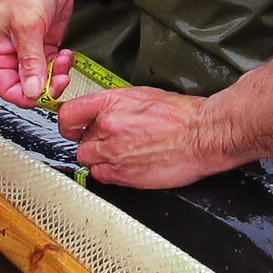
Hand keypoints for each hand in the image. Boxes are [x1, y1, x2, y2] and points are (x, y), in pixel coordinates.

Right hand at [0, 0, 78, 104]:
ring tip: (63, 61)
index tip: (44, 92)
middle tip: (59, 77)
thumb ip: (30, 62)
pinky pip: (52, 68)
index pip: (5, 88)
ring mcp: (26, 52)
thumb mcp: (27, 27)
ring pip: (41, 80)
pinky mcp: (43, 47)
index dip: (26, 94)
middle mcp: (7, 54)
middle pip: (25, 87)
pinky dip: (61, 66)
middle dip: (44, 84)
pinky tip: (66, 55)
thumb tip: (32, 91)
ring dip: (56, 75)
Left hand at [59, 86, 223, 188]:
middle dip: (93, 142)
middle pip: (80, 141)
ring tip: (121, 154)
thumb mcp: (142, 96)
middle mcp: (108, 127)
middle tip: (112, 141)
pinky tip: (127, 165)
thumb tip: (102, 115)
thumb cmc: (181, 115)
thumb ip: (116, 106)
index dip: (69, 125)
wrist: (203, 135)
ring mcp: (114, 153)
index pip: (69, 115)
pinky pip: (101, 177)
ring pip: (88, 160)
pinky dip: (109, 173)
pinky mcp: (124, 175)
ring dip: (100, 158)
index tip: (73, 129)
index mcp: (112, 103)